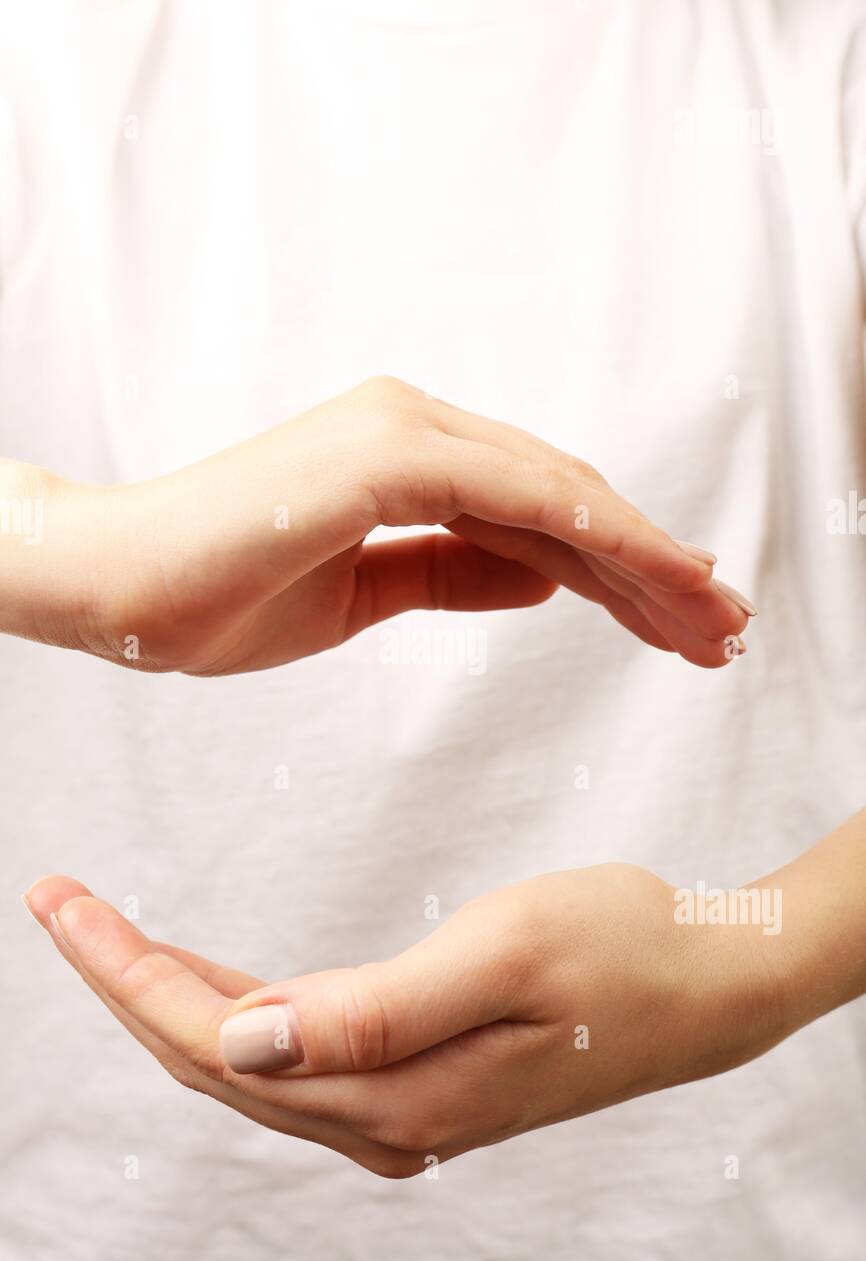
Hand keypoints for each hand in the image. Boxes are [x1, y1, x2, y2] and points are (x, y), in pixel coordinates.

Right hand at [1, 377, 753, 671]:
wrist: (116, 587)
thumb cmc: (218, 594)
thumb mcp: (363, 598)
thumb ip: (452, 576)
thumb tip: (547, 581)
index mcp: (406, 464)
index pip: (539, 520)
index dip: (618, 574)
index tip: (677, 625)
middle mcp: (415, 429)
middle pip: (565, 502)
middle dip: (651, 571)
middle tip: (721, 631)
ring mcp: (400, 432)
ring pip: (555, 494)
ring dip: (640, 557)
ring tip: (708, 619)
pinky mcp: (381, 455)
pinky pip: (508, 491)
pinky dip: (584, 527)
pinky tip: (647, 568)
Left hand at [24, 863, 792, 1178]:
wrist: (707, 982)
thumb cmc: (620, 950)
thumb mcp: (504, 956)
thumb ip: (372, 1011)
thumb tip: (239, 1043)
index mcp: (397, 1091)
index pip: (214, 1045)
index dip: (127, 977)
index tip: (63, 903)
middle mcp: (386, 1117)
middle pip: (213, 1060)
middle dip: (124, 983)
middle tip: (60, 901)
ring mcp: (404, 1107)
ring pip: (247, 1062)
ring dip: (171, 997)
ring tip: (110, 929)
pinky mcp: (421, 1081)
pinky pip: (298, 1055)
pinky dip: (238, 1009)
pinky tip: (216, 976)